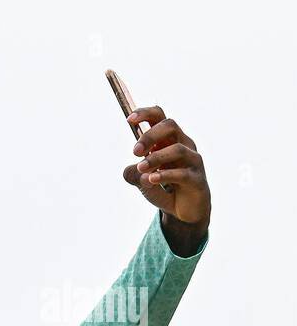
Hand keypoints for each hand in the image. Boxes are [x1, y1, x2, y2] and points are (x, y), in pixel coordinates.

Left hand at [121, 107, 210, 247]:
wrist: (185, 211)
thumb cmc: (164, 188)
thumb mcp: (142, 180)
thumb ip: (133, 173)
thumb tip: (133, 169)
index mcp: (168, 140)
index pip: (160, 117)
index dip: (145, 114)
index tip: (128, 119)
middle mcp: (183, 145)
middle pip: (170, 125)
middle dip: (150, 135)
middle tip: (135, 152)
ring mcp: (193, 161)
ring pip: (177, 149)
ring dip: (155, 158)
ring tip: (142, 168)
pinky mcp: (197, 179)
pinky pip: (182, 173)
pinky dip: (164, 175)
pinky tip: (151, 180)